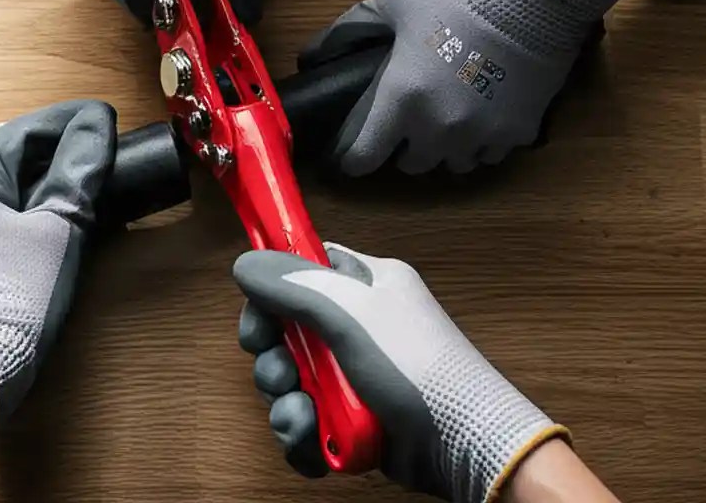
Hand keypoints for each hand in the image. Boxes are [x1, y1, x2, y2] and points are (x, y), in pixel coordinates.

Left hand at [0, 100, 116, 425]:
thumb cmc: (14, 297)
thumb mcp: (58, 227)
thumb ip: (78, 172)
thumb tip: (96, 126)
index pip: (17, 134)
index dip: (63, 123)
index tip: (102, 120)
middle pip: (8, 161)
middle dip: (55, 150)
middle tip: (98, 147)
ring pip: (6, 193)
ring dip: (47, 182)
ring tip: (89, 179)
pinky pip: (3, 223)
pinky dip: (35, 212)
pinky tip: (65, 220)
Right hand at [233, 243, 568, 502]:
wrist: (462, 443)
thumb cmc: (416, 365)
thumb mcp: (351, 312)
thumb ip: (294, 284)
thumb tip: (244, 262)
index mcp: (366, 285)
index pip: (303, 272)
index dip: (271, 295)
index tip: (259, 321)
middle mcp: (359, 325)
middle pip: (286, 334)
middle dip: (273, 361)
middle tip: (283, 376)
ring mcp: (356, 375)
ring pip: (293, 384)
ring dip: (286, 404)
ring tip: (304, 418)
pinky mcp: (354, 418)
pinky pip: (308, 421)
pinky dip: (303, 435)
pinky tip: (313, 442)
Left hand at [301, 0, 639, 175]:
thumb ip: (352, 29)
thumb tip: (313, 54)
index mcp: (401, 101)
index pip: (364, 158)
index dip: (354, 159)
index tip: (352, 154)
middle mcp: (438, 130)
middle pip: (412, 165)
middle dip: (404, 148)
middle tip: (406, 123)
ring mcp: (482, 135)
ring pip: (454, 165)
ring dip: (444, 150)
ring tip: (446, 122)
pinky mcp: (520, 131)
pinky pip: (492, 154)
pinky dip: (483, 142)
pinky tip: (483, 116)